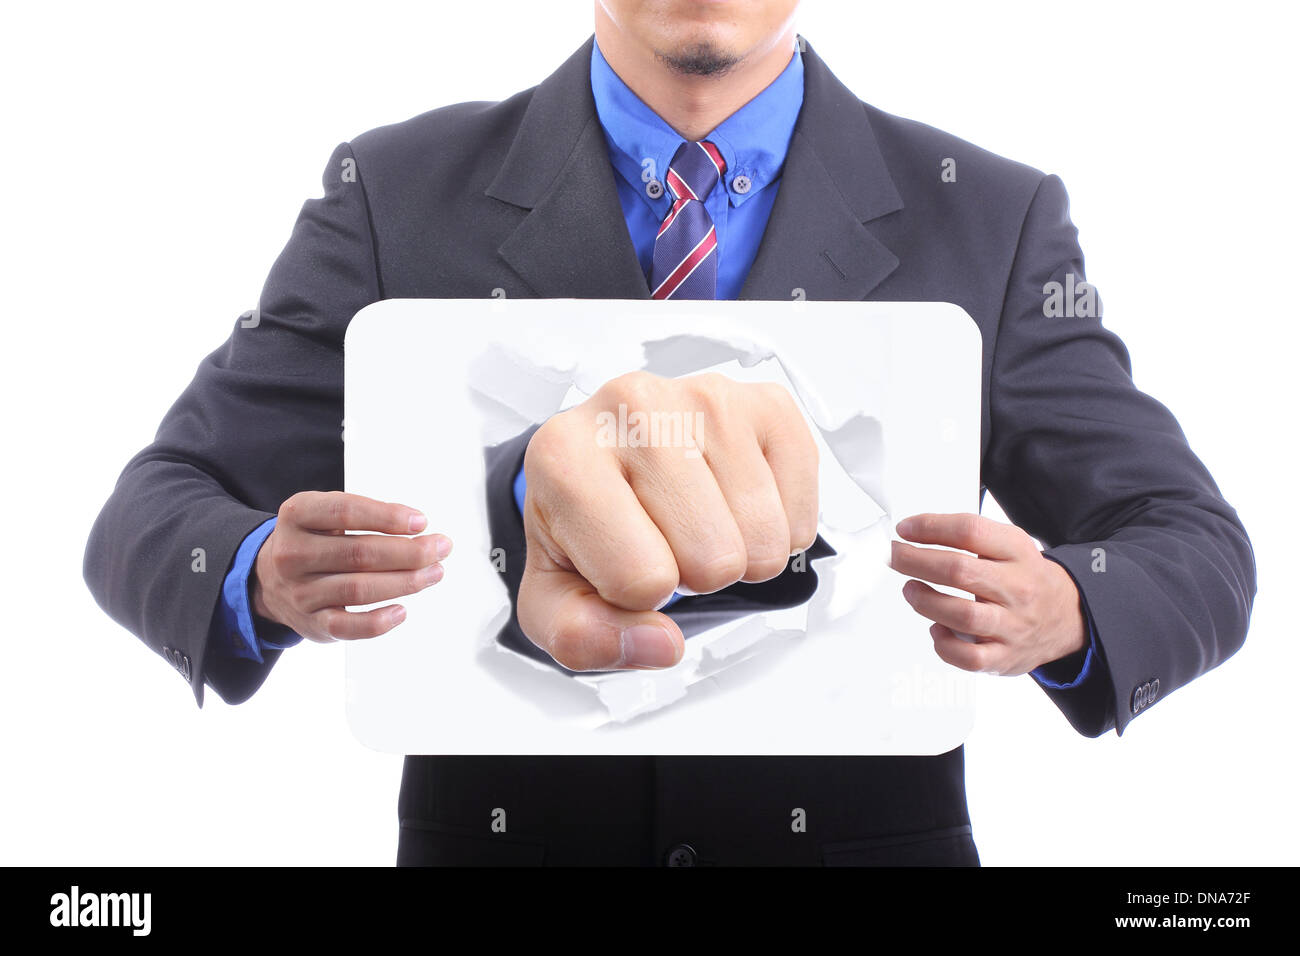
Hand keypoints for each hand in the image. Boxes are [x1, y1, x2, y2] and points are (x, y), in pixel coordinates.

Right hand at [251, 491, 451, 642]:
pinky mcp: (312, 623)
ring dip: (405, 582)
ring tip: (434, 573)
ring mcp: (300, 591)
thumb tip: (419, 529)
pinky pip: (348, 627)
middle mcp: (292, 553)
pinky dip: (378, 621)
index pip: (345, 511)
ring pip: (359, 588)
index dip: (387, 516)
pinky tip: (402, 610)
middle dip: (409, 552)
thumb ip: (367, 515)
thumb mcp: (325, 514)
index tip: (421, 522)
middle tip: (440, 548)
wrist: (270, 580)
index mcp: (297, 514)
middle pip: (359, 553)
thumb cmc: (314, 540)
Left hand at [518, 371, 818, 670]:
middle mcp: (632, 409)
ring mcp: (704, 398)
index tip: (620, 562)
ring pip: (763, 539)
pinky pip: (801, 509)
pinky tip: (734, 504)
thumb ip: (584, 638)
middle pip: (713, 560)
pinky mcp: (764, 403)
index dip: (637, 597)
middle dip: (694, 574)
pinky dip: (778, 527)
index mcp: (564, 456)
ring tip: (698, 523)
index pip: (640, 579)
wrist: (611, 461)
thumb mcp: (553, 598)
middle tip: (666, 542)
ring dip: (738, 552)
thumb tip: (660, 645)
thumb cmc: (583, 524)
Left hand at [889, 513, 1084, 675]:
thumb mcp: (1009, 545)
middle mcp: (1018, 588)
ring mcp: (1013, 625)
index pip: (970, 531)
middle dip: (916, 561)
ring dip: (925, 601)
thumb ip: (968, 536)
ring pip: (962, 615)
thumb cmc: (1023, 577)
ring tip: (911, 590)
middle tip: (895, 556)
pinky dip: (944, 643)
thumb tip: (913, 531)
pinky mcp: (1005, 657)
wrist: (1066, 616)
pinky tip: (936, 628)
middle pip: (959, 571)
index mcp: (1017, 553)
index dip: (930, 527)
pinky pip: (969, 658)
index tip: (905, 529)